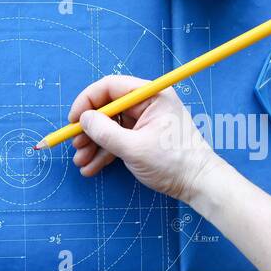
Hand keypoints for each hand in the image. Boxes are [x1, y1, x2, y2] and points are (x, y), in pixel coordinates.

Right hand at [67, 76, 222, 203]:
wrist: (197, 184)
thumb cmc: (173, 162)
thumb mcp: (133, 147)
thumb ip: (104, 132)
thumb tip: (83, 119)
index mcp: (151, 95)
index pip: (110, 87)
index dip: (87, 101)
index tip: (73, 120)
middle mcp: (147, 104)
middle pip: (107, 108)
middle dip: (88, 129)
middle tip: (75, 146)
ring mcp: (144, 121)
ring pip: (109, 126)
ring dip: (92, 144)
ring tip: (81, 162)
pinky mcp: (142, 136)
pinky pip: (116, 139)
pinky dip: (103, 152)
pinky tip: (91, 167)